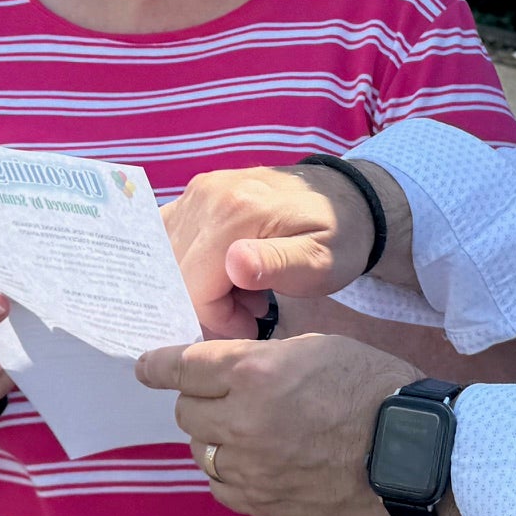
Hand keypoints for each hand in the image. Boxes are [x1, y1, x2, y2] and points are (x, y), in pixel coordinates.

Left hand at [134, 332, 417, 515]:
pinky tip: (261, 465)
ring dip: (217, 439)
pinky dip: (235, 474)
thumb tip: (228, 372)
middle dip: (201, 400)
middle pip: (187, 412)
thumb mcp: (320, 347)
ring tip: (252, 433)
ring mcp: (253, 471)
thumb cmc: (376, 388)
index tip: (146, 368)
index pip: (182, 368)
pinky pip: (226, 489)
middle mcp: (243, 422)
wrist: (417, 453)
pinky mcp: (268, 507)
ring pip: (204, 453)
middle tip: (229, 397)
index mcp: (255, 373)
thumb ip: (264, 359)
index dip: (159, 366)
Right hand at [165, 164, 370, 334]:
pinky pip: (172, 238)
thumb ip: (279, 264)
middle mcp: (209, 195)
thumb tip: (235, 264)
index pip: (194, 286)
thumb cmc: (338, 237)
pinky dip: (192, 264)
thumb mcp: (322, 261)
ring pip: (170, 258)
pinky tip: (227, 271)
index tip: (250, 325)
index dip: (217, 319)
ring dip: (200, 284)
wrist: (345, 196)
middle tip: (250, 310)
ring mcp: (199, 190)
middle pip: (176, 274)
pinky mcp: (197, 192)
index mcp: (238, 213)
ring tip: (243, 290)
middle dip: (209, 304)